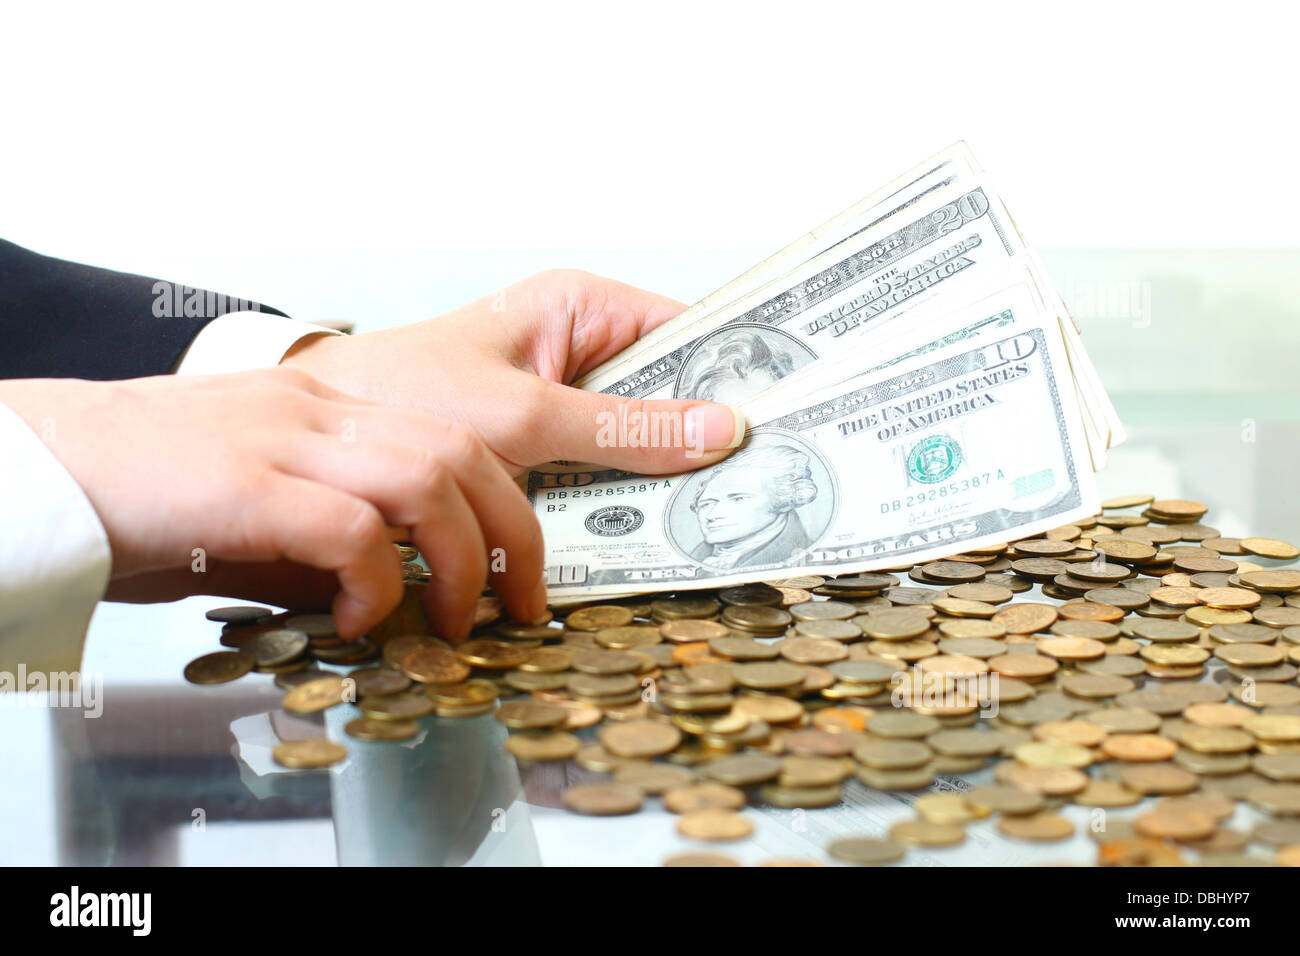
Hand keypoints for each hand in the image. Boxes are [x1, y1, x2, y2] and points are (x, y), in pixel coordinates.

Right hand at [0, 368, 547, 638]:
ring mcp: (285, 439)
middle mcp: (319, 409)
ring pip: (428, 480)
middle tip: (518, 604)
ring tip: (452, 621)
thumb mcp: (257, 501)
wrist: (39, 466)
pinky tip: (360, 620)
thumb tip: (385, 587)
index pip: (455, 436)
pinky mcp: (245, 484)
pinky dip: (375, 584)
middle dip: (512, 536)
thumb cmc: (141, 489)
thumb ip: (325, 531)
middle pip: (464, 453)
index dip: (506, 505)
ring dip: (459, 561)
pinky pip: (350, 530)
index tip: (519, 568)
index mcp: (328, 405)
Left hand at [280, 270, 746, 475]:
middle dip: (709, 437)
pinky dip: (625, 506)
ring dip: (668, 480)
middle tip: (771, 481)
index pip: (689, 331)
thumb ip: (625, 429)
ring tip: (730, 515)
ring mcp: (564, 405)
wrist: (320, 449)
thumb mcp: (523, 416)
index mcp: (582, 309)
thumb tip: (725, 430)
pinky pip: (604, 477)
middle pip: (672, 392)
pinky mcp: (544, 454)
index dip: (740, 370)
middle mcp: (580, 350)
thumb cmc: (403, 399)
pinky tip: (657, 535)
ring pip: (640, 442)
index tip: (790, 415)